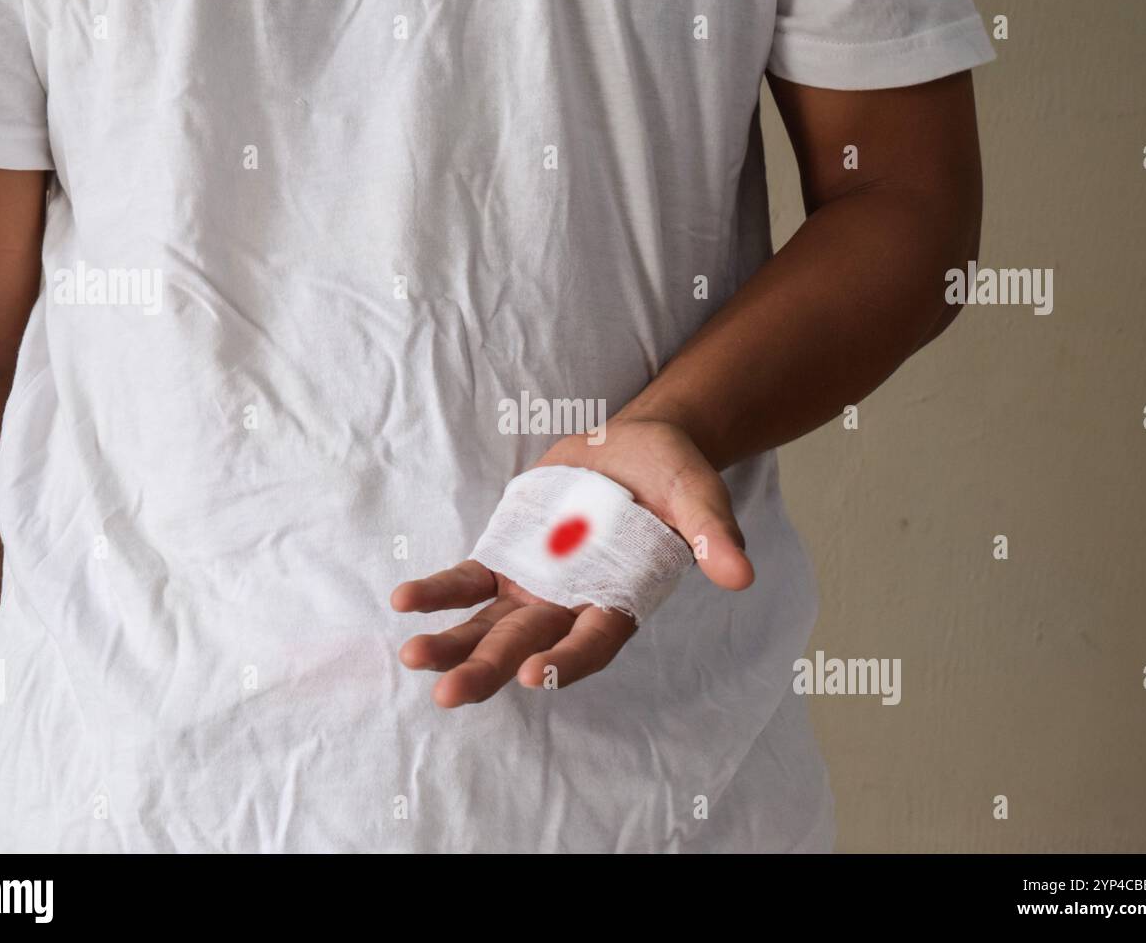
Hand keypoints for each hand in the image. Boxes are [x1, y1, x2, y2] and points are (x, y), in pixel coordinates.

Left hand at [391, 417, 754, 706]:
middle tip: (447, 696)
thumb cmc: (674, 477)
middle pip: (526, 647)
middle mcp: (572, 606)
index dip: (565, 662)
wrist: (636, 449)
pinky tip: (405, 601)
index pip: (592, 643)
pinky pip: (467, 582)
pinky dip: (439, 593)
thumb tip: (741, 573)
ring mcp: (534, 587)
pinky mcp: (507, 559)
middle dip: (487, 671)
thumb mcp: (698, 494)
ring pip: (487, 627)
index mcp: (620, 602)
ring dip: (451, 645)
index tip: (533, 675)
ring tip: (413, 659)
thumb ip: (712, 532)